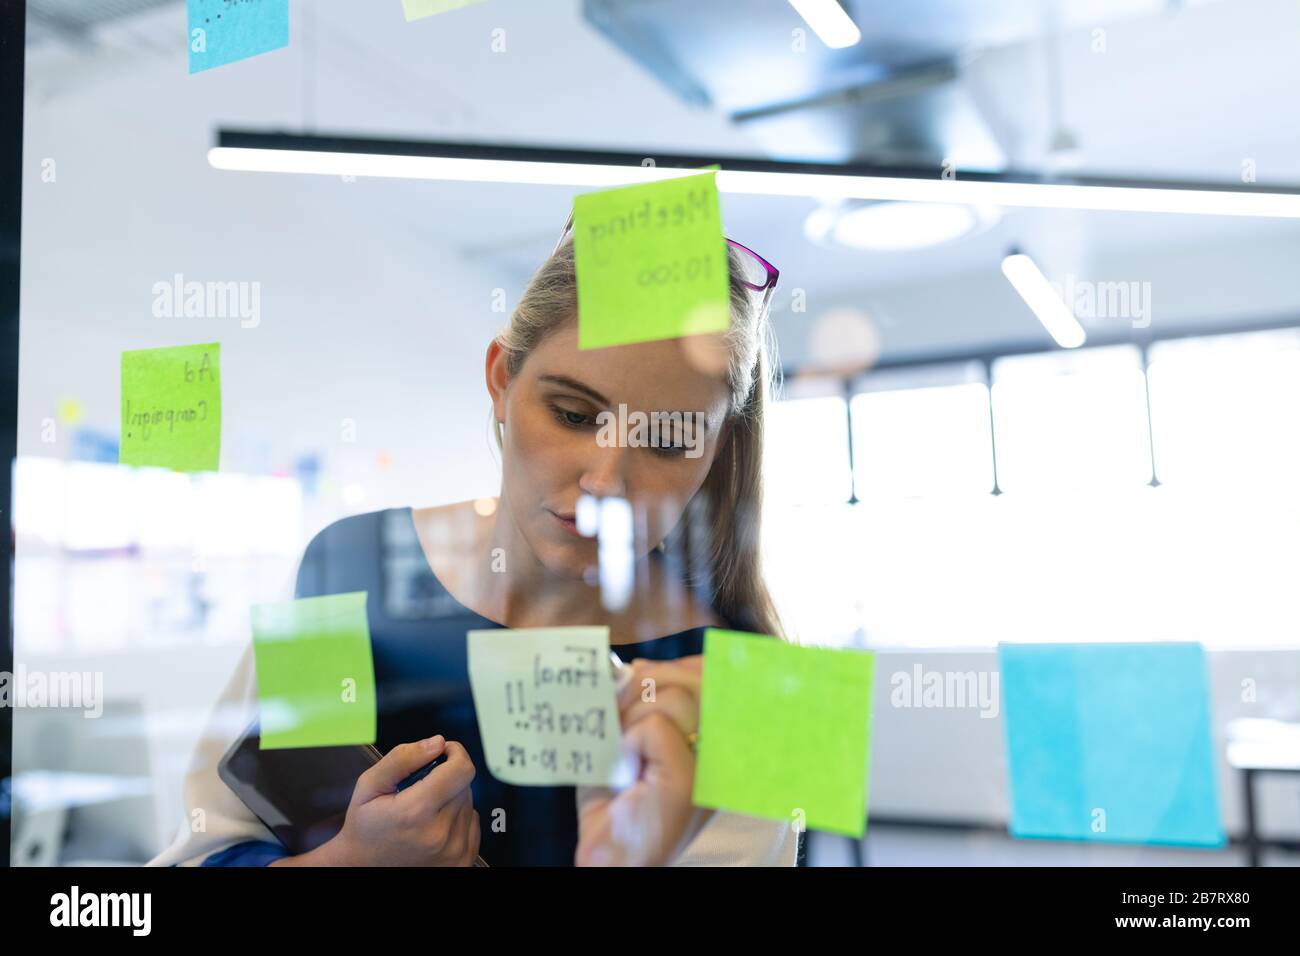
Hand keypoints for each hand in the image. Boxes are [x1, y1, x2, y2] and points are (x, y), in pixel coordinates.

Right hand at [276, 735, 479, 865]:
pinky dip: (457, 819)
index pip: (462, 769)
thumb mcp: (369, 785)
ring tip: (423, 812)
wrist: (363, 867)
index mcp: (416, 812)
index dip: (454, 753)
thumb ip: (403, 758)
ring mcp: (454, 851)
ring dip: (451, 800)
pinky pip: (472, 823)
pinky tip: (433, 827)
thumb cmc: (365, 827)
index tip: (443, 753)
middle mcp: (440, 834)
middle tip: (420, 791)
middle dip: (446, 779)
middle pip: (464, 784)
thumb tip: (438, 743)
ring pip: (468, 803)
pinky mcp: (463, 860)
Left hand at [575, 656, 712, 865]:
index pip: (707, 672)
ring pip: (673, 698)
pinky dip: (628, 741)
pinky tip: (627, 770)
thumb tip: (635, 667)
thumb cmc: (617, 802)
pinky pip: (656, 724)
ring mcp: (712, 764)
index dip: (671, 668)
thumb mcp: (628, 734)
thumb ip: (639, 697)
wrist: (611, 855)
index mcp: (712, 732)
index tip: (641, 677)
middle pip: (691, 677)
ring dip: (631, 720)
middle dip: (642, 689)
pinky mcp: (690, 780)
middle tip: (621, 725)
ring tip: (625, 756)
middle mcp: (722, 747)